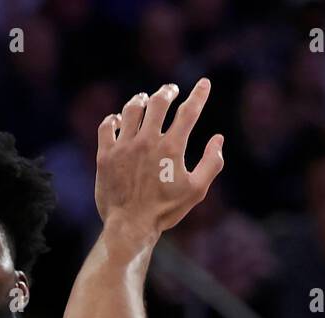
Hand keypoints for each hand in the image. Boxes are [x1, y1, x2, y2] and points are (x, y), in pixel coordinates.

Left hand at [95, 78, 224, 238]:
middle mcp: (147, 141)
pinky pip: (107, 127)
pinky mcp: (106, 154)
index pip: (189, 113)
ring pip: (131, 110)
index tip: (204, 83)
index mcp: (171, 148)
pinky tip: (118, 119)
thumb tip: (218, 139)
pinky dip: (113, 119)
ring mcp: (124, 146)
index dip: (199, 95)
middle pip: (158, 103)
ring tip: (144, 99)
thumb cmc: (166, 210)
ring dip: (140, 100)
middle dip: (167, 92)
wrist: (131, 226)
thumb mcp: (197, 190)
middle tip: (171, 90)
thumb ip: (212, 163)